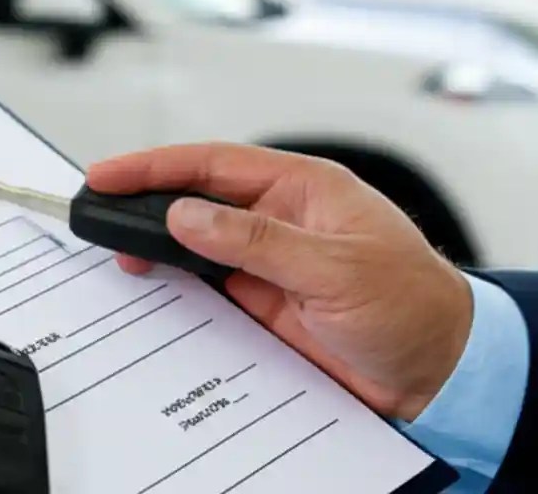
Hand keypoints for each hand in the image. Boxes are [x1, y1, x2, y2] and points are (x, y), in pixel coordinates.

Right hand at [86, 143, 472, 421]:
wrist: (442, 372)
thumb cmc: (414, 305)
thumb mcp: (335, 268)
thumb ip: (258, 240)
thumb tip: (190, 216)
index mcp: (304, 188)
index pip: (215, 164)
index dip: (156, 166)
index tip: (109, 172)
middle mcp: (282, 219)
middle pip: (198, 199)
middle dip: (145, 201)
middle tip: (96, 209)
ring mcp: (271, 262)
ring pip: (197, 245)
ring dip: (158, 248)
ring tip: (115, 252)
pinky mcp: (266, 302)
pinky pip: (209, 288)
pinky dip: (177, 288)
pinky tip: (155, 288)